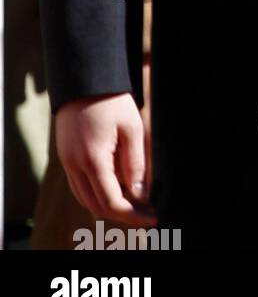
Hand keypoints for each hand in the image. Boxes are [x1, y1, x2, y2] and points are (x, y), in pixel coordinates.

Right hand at [56, 92, 156, 224]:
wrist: (85, 79)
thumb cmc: (112, 100)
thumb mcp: (132, 128)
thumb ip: (135, 163)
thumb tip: (139, 194)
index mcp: (93, 160)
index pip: (111, 202)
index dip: (132, 215)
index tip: (152, 217)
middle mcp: (75, 166)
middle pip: (96, 206)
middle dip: (122, 214)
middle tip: (147, 211)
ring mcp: (67, 162)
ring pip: (85, 199)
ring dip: (108, 205)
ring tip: (136, 201)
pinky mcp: (66, 157)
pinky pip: (79, 186)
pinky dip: (96, 192)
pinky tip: (117, 186)